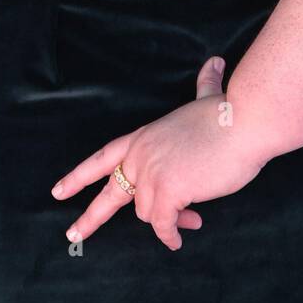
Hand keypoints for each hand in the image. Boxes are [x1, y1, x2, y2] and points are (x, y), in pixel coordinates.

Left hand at [50, 56, 266, 250]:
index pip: (102, 158)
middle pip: (108, 192)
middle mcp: (140, 155)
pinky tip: (180, 238)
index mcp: (143, 137)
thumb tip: (214, 64)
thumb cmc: (228, 114)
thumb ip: (204, 84)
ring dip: (168, 220)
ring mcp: (151, 173)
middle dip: (89, 217)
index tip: (58, 191)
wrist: (244, 122)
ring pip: (148, 213)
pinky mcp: (168, 191)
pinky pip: (162, 225)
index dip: (79, 176)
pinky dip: (170, 234)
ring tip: (192, 217)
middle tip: (72, 235)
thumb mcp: (206, 99)